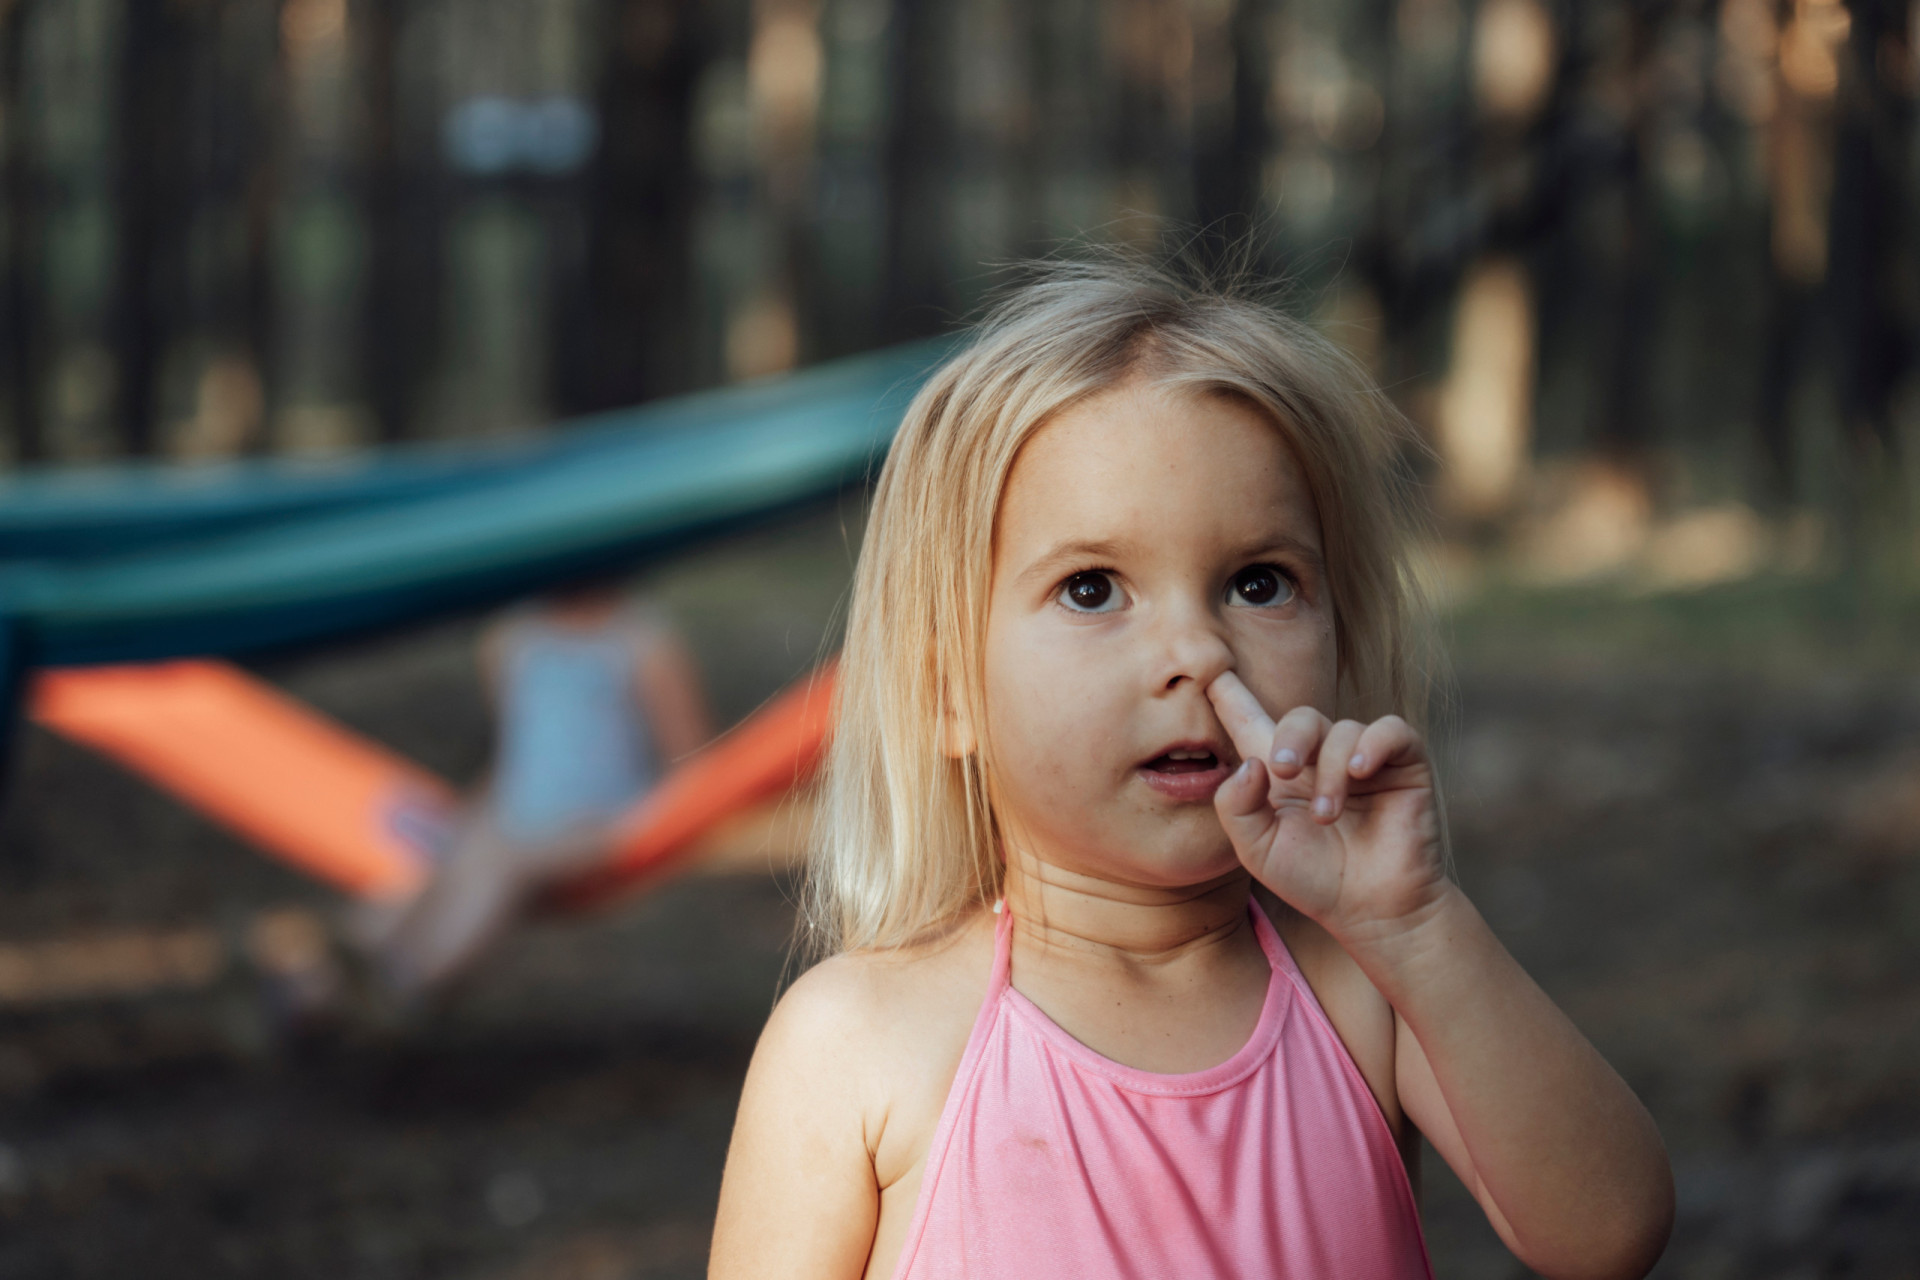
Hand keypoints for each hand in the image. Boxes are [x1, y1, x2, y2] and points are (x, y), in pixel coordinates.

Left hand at [1206, 670, 1446, 946]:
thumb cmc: (1314, 880)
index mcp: (1278, 773)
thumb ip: (1236, 806)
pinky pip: (1391, 731)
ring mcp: (1364, 759)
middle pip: (1301, 716)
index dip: (1230, 693)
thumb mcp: (1257, 848)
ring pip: (1342, 730)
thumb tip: (1251, 763)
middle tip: (1284, 771)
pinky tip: (1360, 772)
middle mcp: (1320, 758)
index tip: (1210, 667)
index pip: (1249, 719)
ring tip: (1327, 816)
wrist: (1373, 910)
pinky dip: (1373, 744)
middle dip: (1290, 737)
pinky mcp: (1404, 765)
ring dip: (1330, 772)